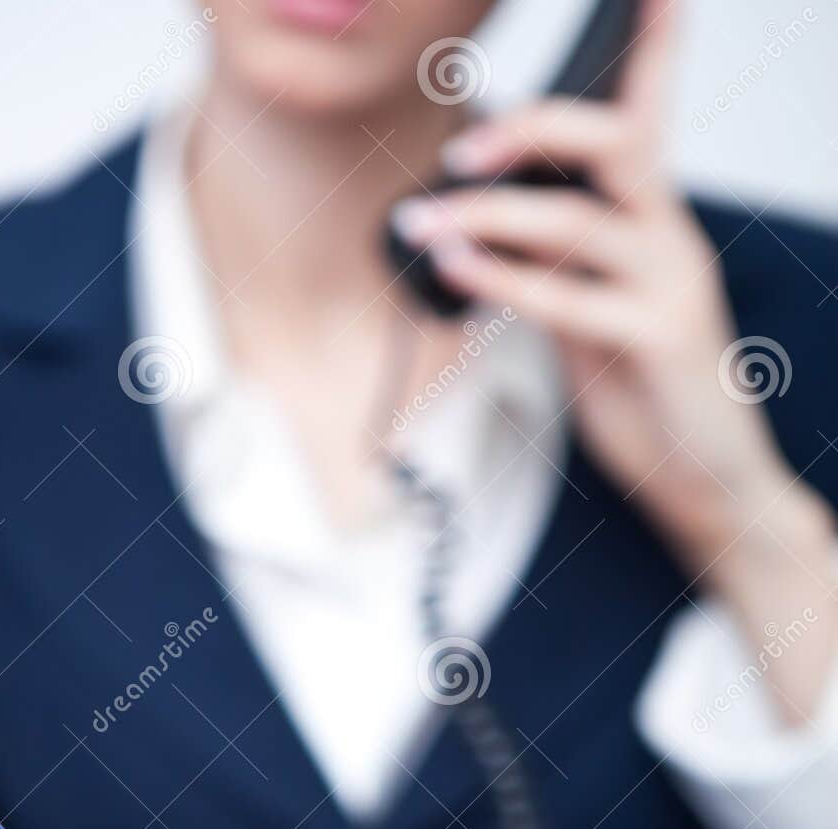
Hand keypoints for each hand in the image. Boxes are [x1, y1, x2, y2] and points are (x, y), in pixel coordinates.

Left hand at [392, 0, 822, 574]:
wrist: (704, 481)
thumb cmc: (649, 398)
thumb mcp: (593, 321)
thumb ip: (555, 270)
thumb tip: (491, 234)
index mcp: (657, 224)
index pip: (651, 117)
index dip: (654, 46)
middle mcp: (671, 240)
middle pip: (617, 144)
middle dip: (535, 129)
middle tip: (462, 148)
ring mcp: (670, 287)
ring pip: (578, 220)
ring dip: (488, 216)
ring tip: (424, 223)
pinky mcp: (658, 340)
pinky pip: (570, 297)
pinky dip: (505, 279)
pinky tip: (458, 268)